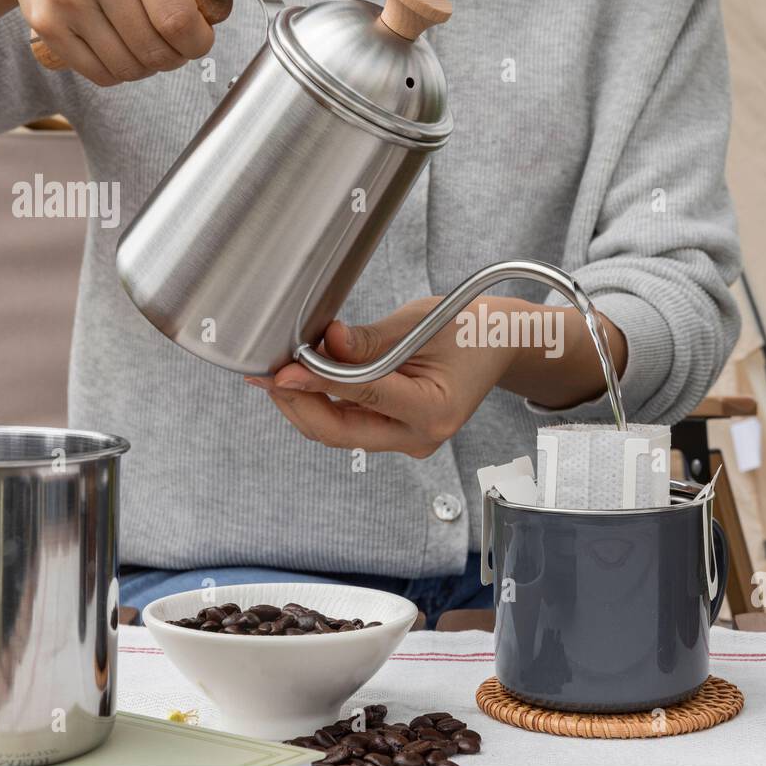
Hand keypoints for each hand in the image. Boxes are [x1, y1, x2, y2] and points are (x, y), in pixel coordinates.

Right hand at [0, 0, 269, 84]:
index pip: (179, 20)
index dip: (198, 41)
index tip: (197, 34)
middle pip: (156, 49)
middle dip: (175, 55)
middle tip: (172, 40)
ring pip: (130, 67)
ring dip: (148, 66)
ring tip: (145, 40)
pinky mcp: (47, 23)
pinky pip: (101, 74)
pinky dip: (119, 71)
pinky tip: (118, 45)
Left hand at [247, 297, 523, 458]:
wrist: (500, 344)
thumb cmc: (471, 330)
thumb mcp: (421, 324)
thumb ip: (371, 340)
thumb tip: (325, 342)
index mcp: (434, 412)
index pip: (363, 396)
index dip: (316, 383)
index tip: (281, 369)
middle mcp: (420, 437)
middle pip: (340, 432)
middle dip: (297, 404)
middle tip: (266, 376)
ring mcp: (408, 441)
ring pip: (339, 433)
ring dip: (305, 404)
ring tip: (278, 373)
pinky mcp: (398, 433)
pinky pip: (350, 425)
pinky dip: (324, 403)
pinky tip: (304, 380)